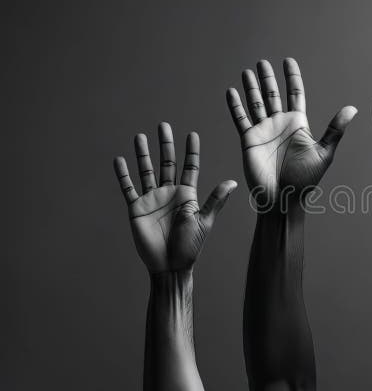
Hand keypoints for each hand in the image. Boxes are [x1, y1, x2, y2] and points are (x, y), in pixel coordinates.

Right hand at [113, 123, 236, 272]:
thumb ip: (215, 200)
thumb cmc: (190, 246)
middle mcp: (170, 193)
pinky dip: (123, 174)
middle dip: (165, 144)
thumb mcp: (204, 221)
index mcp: (187, 195)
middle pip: (167, 163)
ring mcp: (153, 200)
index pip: (190, 167)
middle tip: (164, 125)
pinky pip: (129, 188)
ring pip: (147, 171)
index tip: (192, 134)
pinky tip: (119, 160)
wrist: (170, 265)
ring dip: (143, 154)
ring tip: (140, 136)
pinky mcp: (137, 209)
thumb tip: (234, 182)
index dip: (191, 152)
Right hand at [226, 58, 356, 207]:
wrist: (283, 199)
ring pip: (256, 103)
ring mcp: (264, 131)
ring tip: (248, 71)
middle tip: (262, 62)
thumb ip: (334, 129)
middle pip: (273, 94)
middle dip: (268, 78)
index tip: (288, 61)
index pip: (295, 93)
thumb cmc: (306, 181)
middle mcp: (280, 124)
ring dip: (251, 87)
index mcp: (298, 124)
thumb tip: (353, 108)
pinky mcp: (249, 140)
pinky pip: (241, 118)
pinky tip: (232, 92)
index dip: (292, 77)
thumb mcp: (324, 153)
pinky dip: (235, 105)